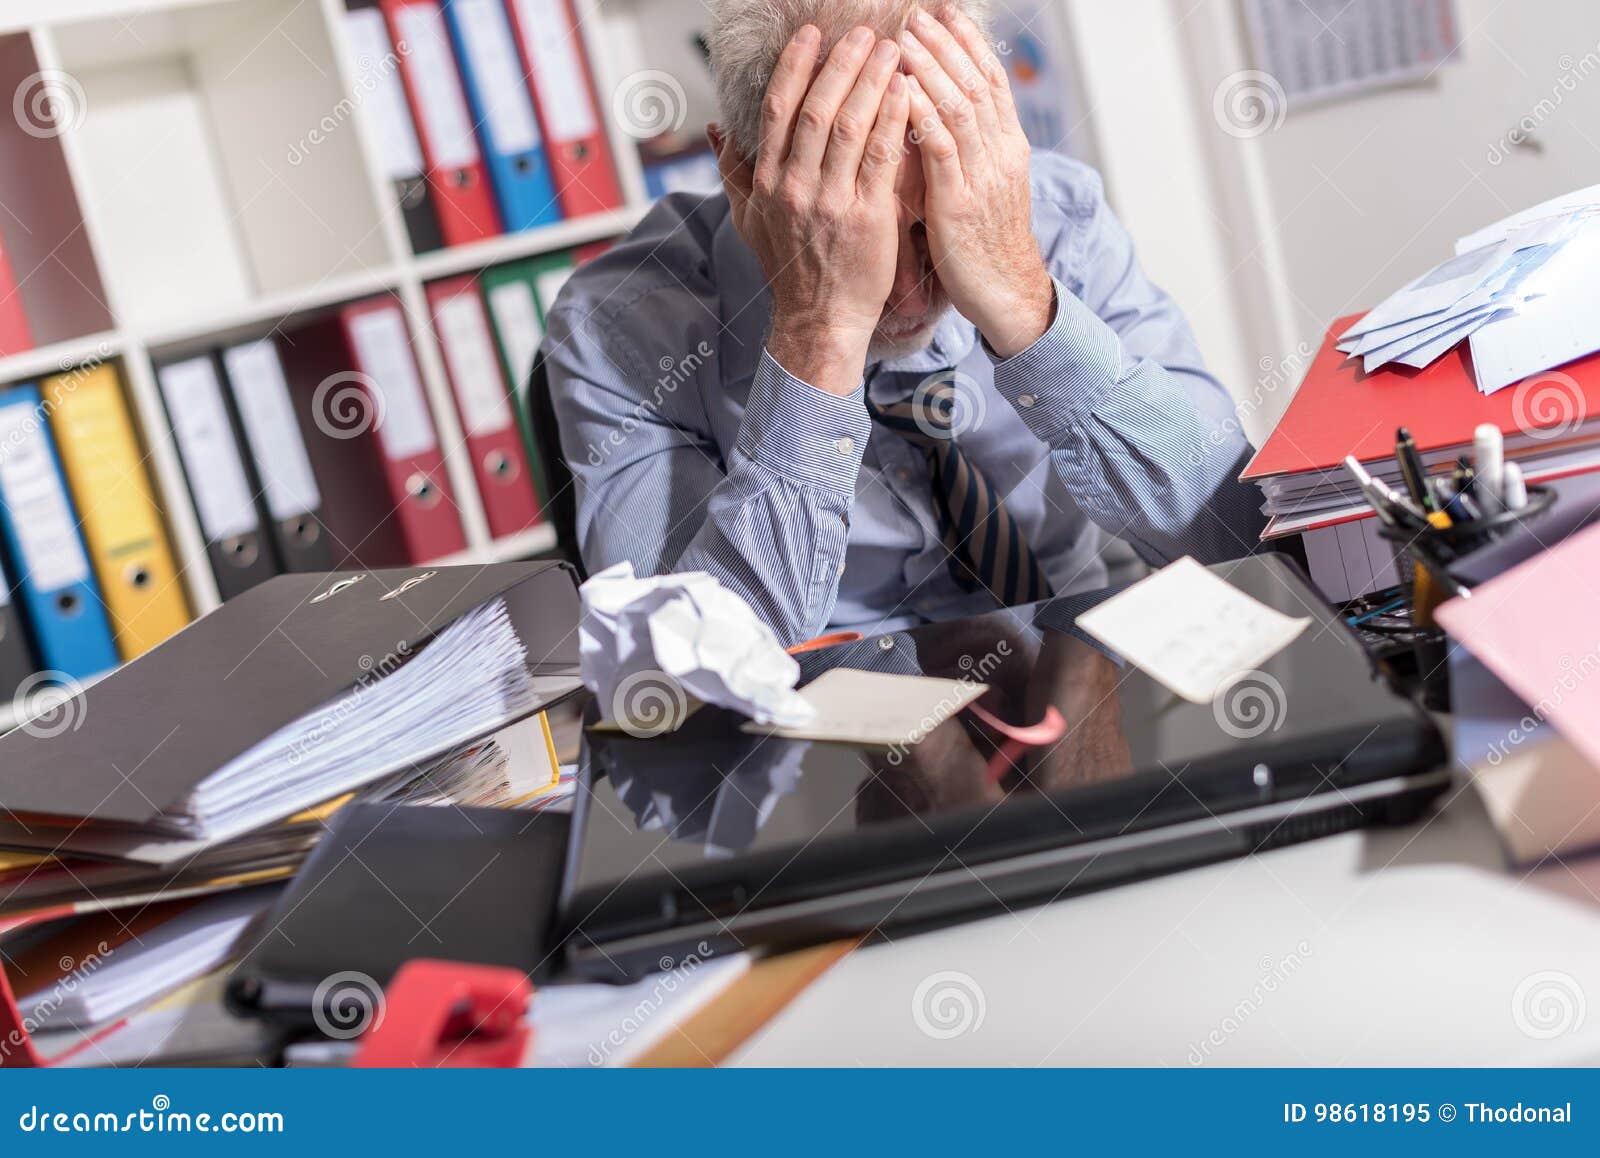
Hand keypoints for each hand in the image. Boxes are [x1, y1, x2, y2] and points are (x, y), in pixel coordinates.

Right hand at [711, 25, 909, 395]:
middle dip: (842, 63)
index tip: (812, 34)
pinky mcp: (869, 217)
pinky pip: (882, 158)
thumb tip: (716, 128)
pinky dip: (894, 120)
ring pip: (852, 126)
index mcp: (768, 183)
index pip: (779, 111)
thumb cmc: (790, 268)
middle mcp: (797, 188)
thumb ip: (733, 171)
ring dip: (872, 81)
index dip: (796, 67)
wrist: (821, 319)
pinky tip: (906, 92)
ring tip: (891, 49)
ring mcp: (833, 202)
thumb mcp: (749, 221)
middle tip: (862, 32)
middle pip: (818, 109)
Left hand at [900, 6, 1053, 357]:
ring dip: (930, 70)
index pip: (991, 80)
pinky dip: (921, 115)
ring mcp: (983, 177)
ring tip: (902, 40)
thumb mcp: (984, 188)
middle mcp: (1001, 153)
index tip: (945, 13)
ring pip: (960, 107)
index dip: (968, 43)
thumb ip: (968, 151)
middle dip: (945, 45)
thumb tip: (942, 116)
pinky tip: (901, 92)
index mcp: (1008, 147)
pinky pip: (941, 149)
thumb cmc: (984, 244)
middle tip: (916, 14)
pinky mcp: (960, 204)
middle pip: (975, 82)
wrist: (1006, 293)